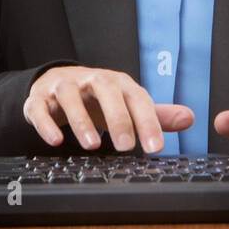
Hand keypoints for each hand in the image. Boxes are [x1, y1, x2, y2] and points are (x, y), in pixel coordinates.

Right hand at [23, 66, 193, 153]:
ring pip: (70, 97)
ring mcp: (63, 87)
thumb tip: (189, 118)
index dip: (147, 121)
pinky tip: (56, 141)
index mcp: (117, 83)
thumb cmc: (98, 98)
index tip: (155, 147)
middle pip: (105, 89)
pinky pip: (40, 108)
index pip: (136, 97)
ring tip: (93, 145)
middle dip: (117, 117)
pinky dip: (46, 123)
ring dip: (81, 120)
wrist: (57, 82)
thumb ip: (156, 114)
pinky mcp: (39, 98)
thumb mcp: (126, 104)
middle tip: (127, 146)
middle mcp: (91, 80)